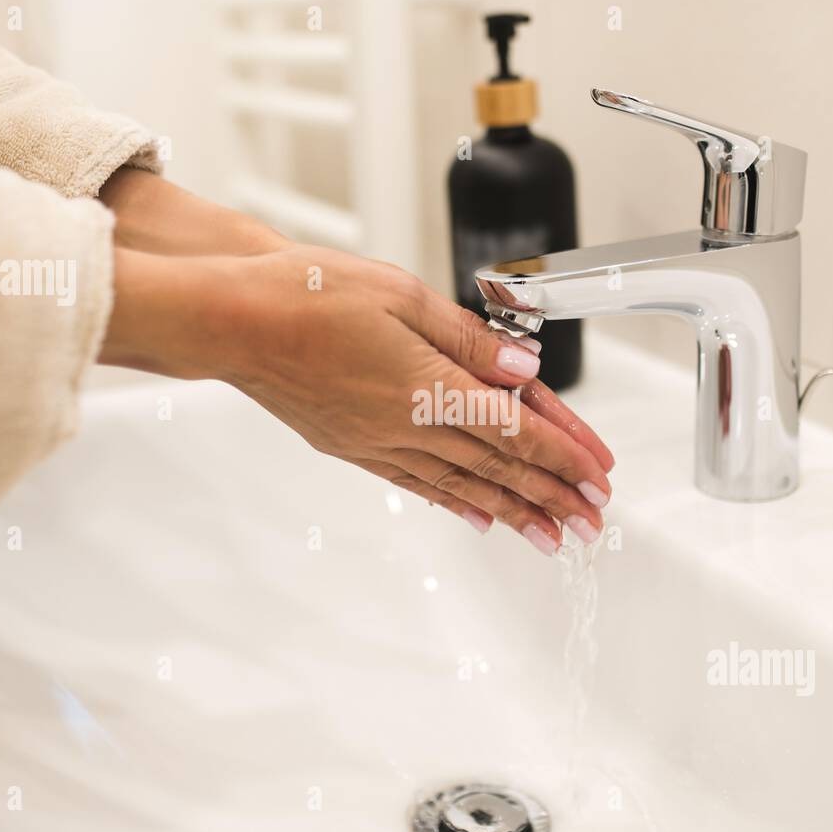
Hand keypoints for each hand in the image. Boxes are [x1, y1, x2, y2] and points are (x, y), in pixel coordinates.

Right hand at [101, 244, 614, 554]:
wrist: (234, 321)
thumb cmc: (310, 293)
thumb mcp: (402, 296)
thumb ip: (469, 339)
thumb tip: (524, 371)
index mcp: (427, 385)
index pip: (515, 430)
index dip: (564, 455)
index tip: (598, 477)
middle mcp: (407, 425)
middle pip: (498, 468)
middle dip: (553, 496)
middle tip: (592, 523)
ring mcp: (378, 443)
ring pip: (463, 486)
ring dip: (514, 513)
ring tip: (552, 538)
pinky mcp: (353, 448)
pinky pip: (418, 483)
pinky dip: (457, 503)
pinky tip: (481, 518)